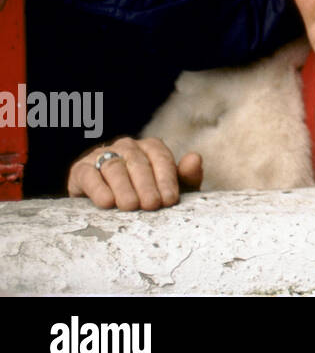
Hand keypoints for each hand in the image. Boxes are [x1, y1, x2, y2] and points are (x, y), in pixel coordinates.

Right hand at [67, 137, 202, 210]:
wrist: (107, 203)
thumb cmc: (146, 195)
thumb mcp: (168, 189)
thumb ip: (185, 176)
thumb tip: (195, 158)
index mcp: (151, 147)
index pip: (161, 158)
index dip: (166, 180)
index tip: (170, 200)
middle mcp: (127, 147)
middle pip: (139, 163)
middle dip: (147, 186)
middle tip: (152, 206)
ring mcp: (102, 155)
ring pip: (114, 167)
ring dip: (124, 187)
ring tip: (131, 206)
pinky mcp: (81, 169)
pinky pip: (89, 175)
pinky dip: (98, 189)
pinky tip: (106, 202)